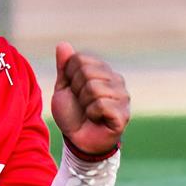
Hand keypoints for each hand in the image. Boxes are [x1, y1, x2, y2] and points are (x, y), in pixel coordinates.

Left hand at [51, 42, 129, 158]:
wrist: (77, 141)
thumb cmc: (72, 114)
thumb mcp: (63, 88)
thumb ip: (64, 67)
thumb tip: (62, 44)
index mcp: (103, 71)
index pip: (79, 59)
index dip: (69, 77)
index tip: (73, 91)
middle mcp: (116, 80)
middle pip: (87, 72)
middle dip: (76, 91)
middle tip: (81, 104)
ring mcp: (123, 97)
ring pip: (94, 88)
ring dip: (84, 104)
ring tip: (89, 112)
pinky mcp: (123, 114)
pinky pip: (101, 105)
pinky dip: (92, 114)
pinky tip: (96, 120)